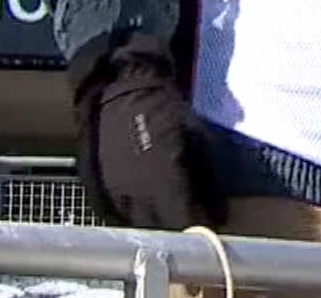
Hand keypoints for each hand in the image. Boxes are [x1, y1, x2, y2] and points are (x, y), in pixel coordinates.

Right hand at [70, 36, 227, 229]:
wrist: (121, 89)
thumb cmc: (165, 111)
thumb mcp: (198, 141)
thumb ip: (208, 182)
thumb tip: (220, 214)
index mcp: (164, 183)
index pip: (184, 225)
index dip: (198, 227)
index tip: (206, 222)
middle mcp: (136, 196)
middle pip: (160, 230)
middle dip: (177, 225)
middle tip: (188, 213)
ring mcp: (114, 194)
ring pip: (138, 224)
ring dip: (155, 221)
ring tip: (167, 207)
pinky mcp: (99, 189)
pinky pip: (119, 214)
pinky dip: (134, 213)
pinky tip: (145, 201)